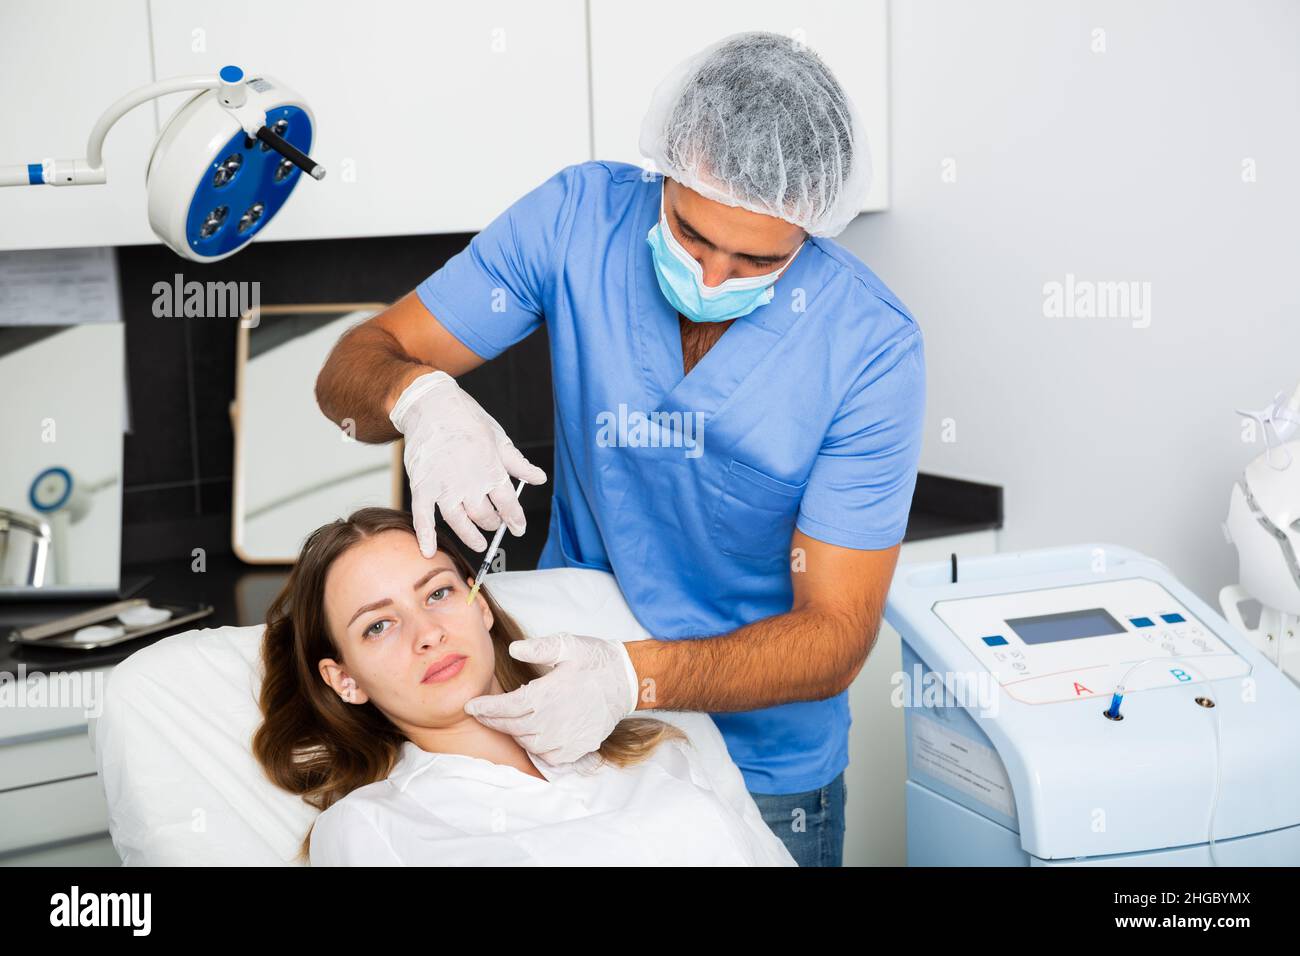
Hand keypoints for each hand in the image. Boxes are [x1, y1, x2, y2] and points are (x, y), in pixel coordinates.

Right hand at [389, 370, 545, 555]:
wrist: (430, 405)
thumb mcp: (499, 438)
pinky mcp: (422, 487)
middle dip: (493, 524)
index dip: (515, 520)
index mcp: (491, 470)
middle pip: (485, 516)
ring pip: (460, 522)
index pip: (508, 505)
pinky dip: (425, 536)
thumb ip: (518, 464)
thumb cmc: (466, 418)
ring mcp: (444, 487)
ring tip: (478, 542)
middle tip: (495, 524)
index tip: (518, 527)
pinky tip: (429, 550)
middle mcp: (469, 483)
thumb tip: (539, 478)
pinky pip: (423, 517)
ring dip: (470, 536)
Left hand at [463, 632, 640, 765]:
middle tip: (482, 714)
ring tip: (508, 721)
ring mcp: (564, 738)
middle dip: (493, 721)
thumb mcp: (568, 645)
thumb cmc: (595, 661)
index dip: (486, 709)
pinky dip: (536, 747)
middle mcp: (552, 721)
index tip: (471, 706)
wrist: (626, 682)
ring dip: (514, 733)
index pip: (506, 707)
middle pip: (511, 727)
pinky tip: (533, 735)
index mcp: (546, 695)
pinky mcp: (576, 749)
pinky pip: (547, 755)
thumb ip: (539, 647)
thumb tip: (514, 648)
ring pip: (527, 742)